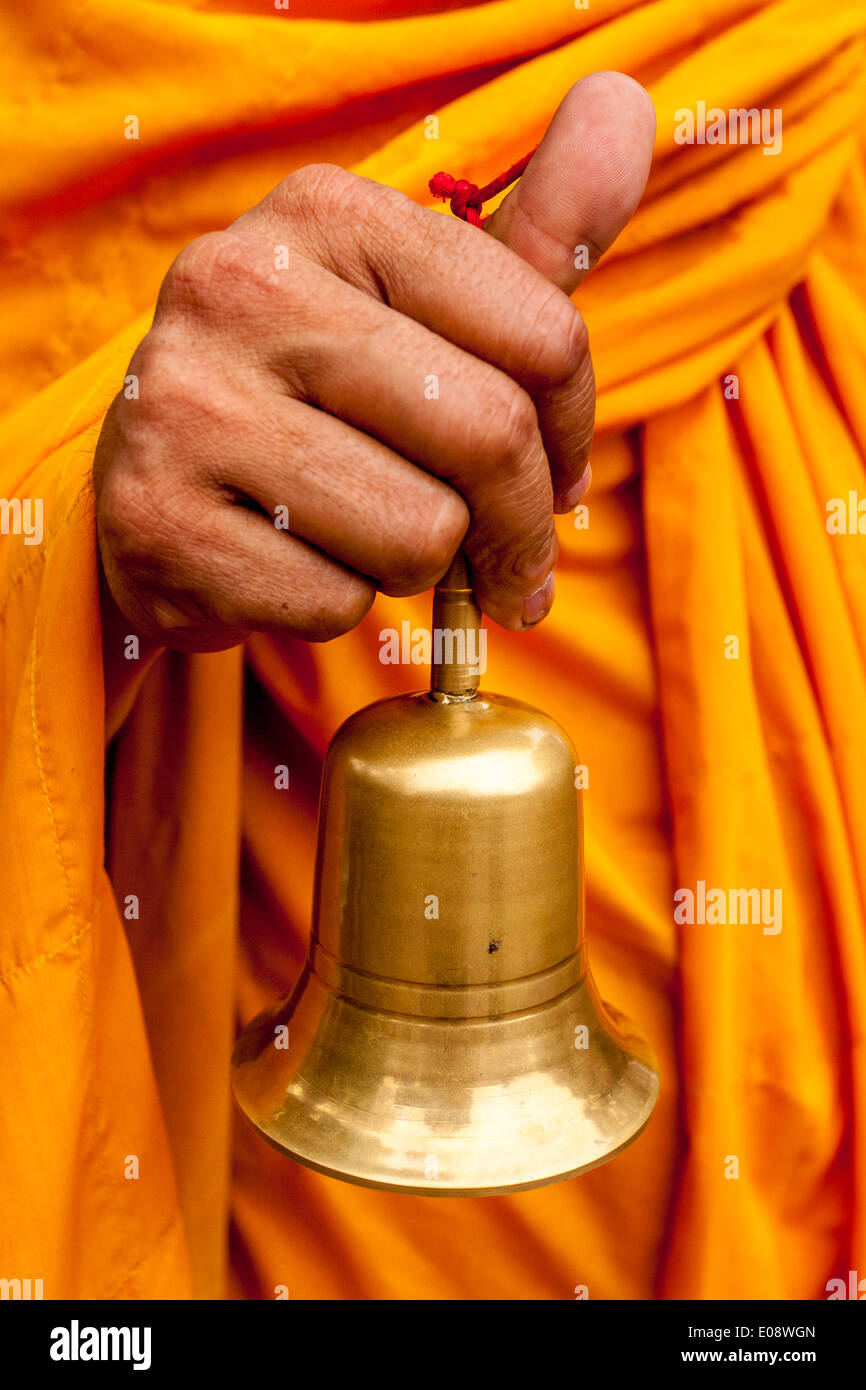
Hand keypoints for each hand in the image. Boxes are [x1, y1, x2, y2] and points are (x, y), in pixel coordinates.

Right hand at [94, 71, 654, 652]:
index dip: (573, 431)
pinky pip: (338, 604)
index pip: (542, 335)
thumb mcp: (415, 307)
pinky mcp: (161, 524)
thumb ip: (529, 235)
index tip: (560, 479)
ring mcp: (188, 406)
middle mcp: (242, 286)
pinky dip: (341, 607)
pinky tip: (294, 565)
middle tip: (509, 564)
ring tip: (364, 541)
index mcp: (322, 211)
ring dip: (419, 567)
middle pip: (488, 435)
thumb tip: (628, 106)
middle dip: (519, 525)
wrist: (152, 493)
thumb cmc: (314, 401)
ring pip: (419, 535)